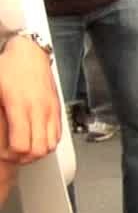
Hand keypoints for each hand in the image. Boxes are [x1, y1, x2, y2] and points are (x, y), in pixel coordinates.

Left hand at [0, 36, 61, 165]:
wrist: (29, 54)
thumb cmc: (7, 68)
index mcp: (19, 106)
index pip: (21, 145)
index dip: (11, 156)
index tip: (3, 153)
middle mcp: (39, 110)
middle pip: (38, 150)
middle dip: (24, 158)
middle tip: (13, 155)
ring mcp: (51, 110)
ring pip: (51, 145)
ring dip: (38, 152)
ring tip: (24, 149)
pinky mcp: (57, 109)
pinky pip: (58, 135)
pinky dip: (48, 142)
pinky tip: (36, 138)